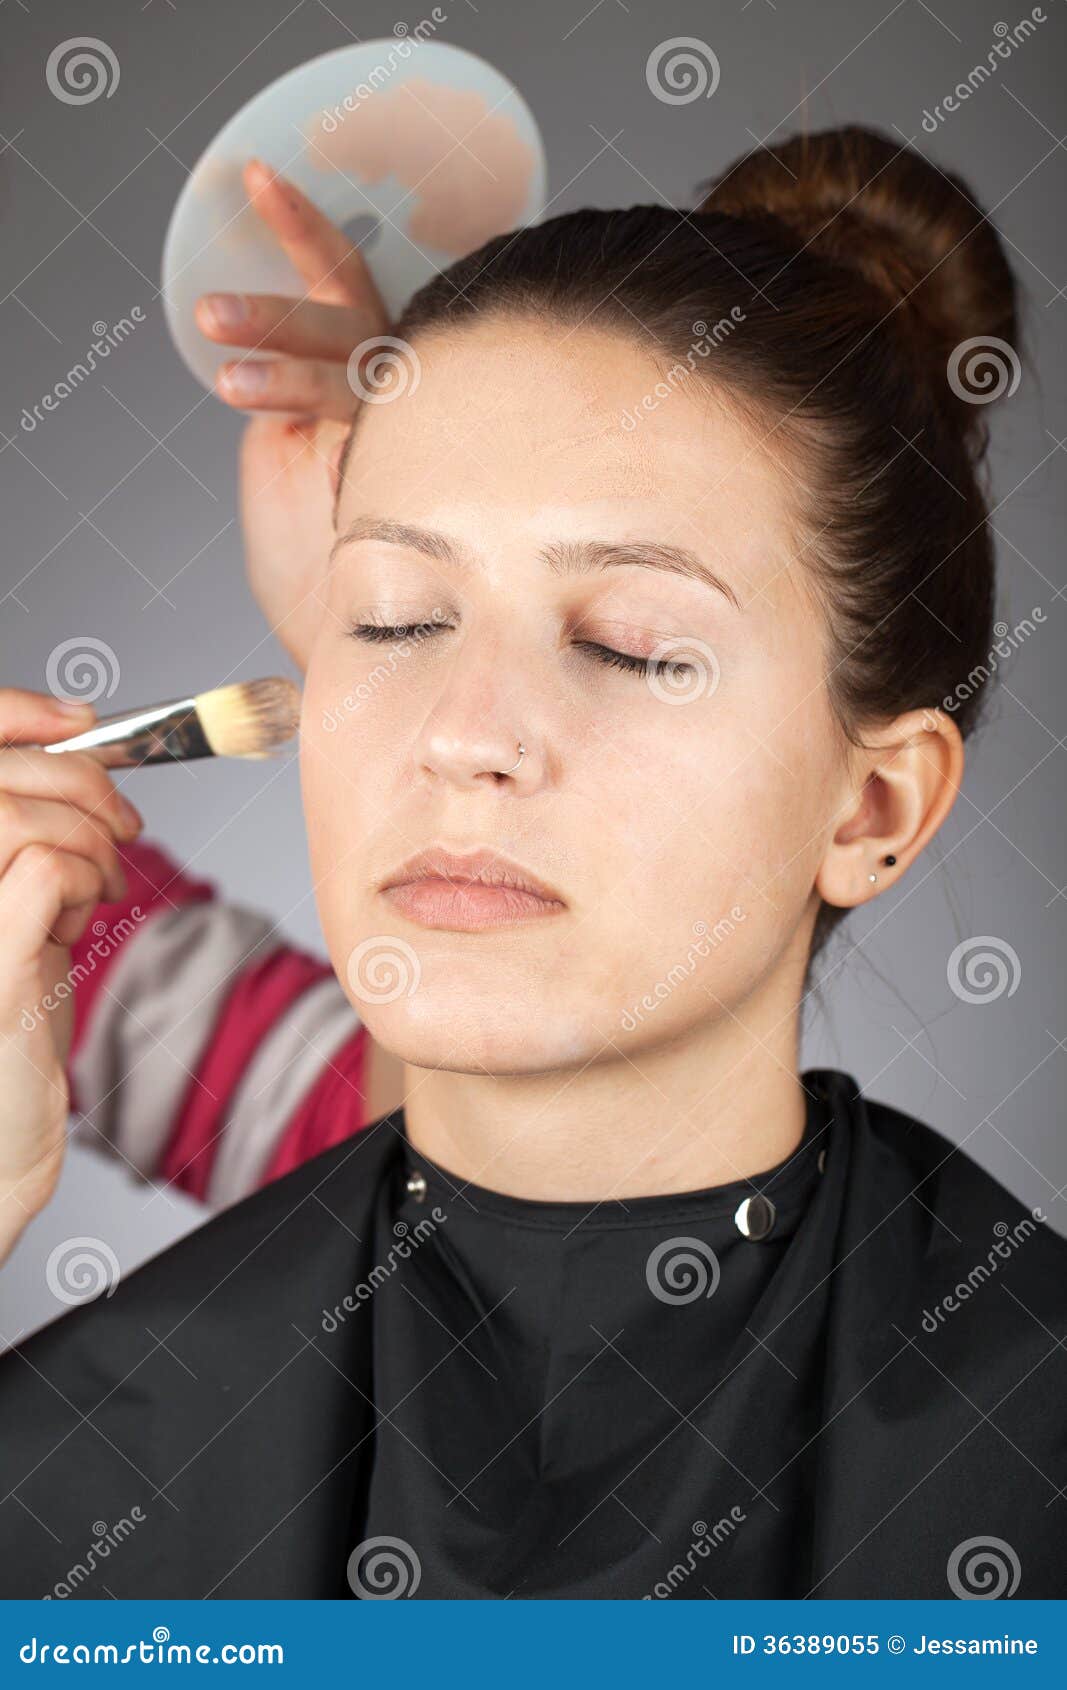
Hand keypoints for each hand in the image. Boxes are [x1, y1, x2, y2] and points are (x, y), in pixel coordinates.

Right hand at [0, 690, 142, 1263]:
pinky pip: (45, 868)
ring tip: (102, 885)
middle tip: (123, 827)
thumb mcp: (21, 899)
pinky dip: (85, 877)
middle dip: (83, 783)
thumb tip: (74, 743)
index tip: (77, 720)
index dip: (15, 713)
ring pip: (25, 818)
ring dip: (90, 839)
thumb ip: (32, 829)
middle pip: (1, 775)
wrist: (0, 1125)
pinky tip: (86, 913)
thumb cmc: (10, 1012)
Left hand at [195, 160, 391, 671]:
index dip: (303, 232)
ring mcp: (416, 427)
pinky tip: (256, 396)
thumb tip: (278, 369)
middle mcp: (402, 395)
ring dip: (283, 352)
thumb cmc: (322, 566)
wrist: (355, 649)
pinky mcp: (417, 465)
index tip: (258, 178)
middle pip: (346, 323)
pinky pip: (377, 421)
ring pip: (357, 364)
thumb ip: (294, 412)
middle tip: (213, 313)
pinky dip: (311, 400)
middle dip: (276, 313)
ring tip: (220, 357)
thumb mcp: (290, 467)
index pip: (343, 288)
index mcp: (369, 381)